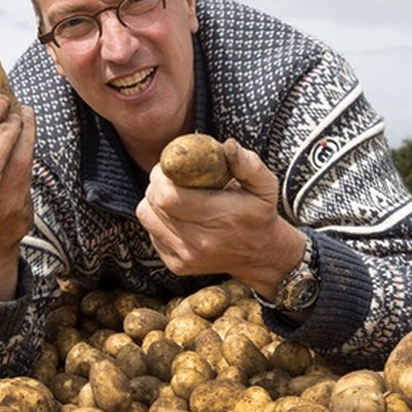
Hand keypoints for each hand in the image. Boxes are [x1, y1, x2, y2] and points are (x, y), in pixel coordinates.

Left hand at [136, 139, 305, 296]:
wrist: (260, 255)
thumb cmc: (259, 213)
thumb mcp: (264, 185)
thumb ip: (248, 163)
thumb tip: (228, 146)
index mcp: (220, 218)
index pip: (168, 196)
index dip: (162, 175)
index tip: (173, 165)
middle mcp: (200, 242)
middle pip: (154, 204)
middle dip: (156, 183)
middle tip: (171, 176)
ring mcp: (186, 256)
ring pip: (146, 217)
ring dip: (154, 200)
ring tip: (174, 194)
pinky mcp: (176, 265)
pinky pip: (152, 232)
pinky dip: (158, 219)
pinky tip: (178, 215)